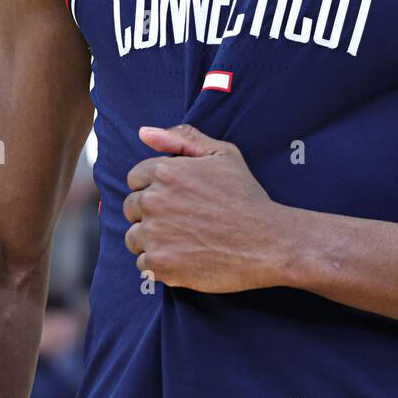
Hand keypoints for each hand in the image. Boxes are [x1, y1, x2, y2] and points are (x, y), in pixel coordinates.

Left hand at [122, 123, 292, 292]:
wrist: (266, 242)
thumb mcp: (223, 154)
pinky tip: (185, 257)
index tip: (177, 198)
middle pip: (131, 208)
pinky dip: (160, 263)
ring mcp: (155, 235)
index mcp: (165, 172)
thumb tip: (144, 133)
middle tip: (183, 220)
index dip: (155, 187)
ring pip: (134, 237)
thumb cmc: (246, 197)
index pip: (135, 179)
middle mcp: (154, 201)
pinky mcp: (160, 264)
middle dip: (151, 213)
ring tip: (183, 239)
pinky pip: (143, 263)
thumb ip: (182, 139)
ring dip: (152, 239)